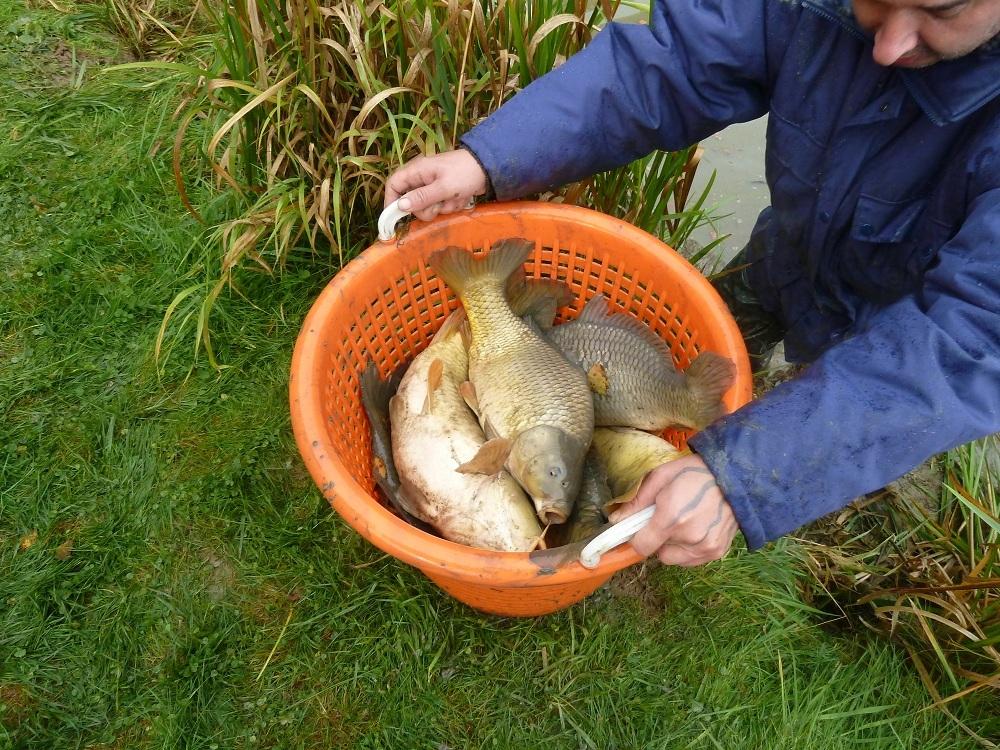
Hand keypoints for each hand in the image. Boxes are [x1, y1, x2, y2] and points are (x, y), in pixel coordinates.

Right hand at [384, 149, 487, 221]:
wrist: (488, 169)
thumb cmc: (465, 173)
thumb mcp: (443, 187)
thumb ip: (422, 197)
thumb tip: (400, 206)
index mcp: (417, 171)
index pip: (393, 184)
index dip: (390, 201)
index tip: (394, 217)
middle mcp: (421, 178)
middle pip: (410, 201)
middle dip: (425, 209)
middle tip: (439, 206)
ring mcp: (433, 186)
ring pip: (427, 207)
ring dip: (441, 208)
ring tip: (454, 199)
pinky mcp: (443, 192)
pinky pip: (440, 206)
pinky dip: (450, 206)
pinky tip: (461, 198)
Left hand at [608, 454, 738, 566]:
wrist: (736, 476)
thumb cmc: (694, 472)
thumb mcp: (661, 477)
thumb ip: (637, 501)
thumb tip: (615, 520)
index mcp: (671, 517)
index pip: (642, 546)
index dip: (637, 539)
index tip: (640, 528)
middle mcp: (689, 537)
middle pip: (658, 553)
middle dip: (658, 539)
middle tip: (668, 518)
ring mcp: (705, 547)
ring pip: (676, 559)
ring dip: (675, 546)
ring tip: (686, 522)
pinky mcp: (717, 551)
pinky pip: (692, 560)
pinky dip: (690, 549)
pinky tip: (698, 528)